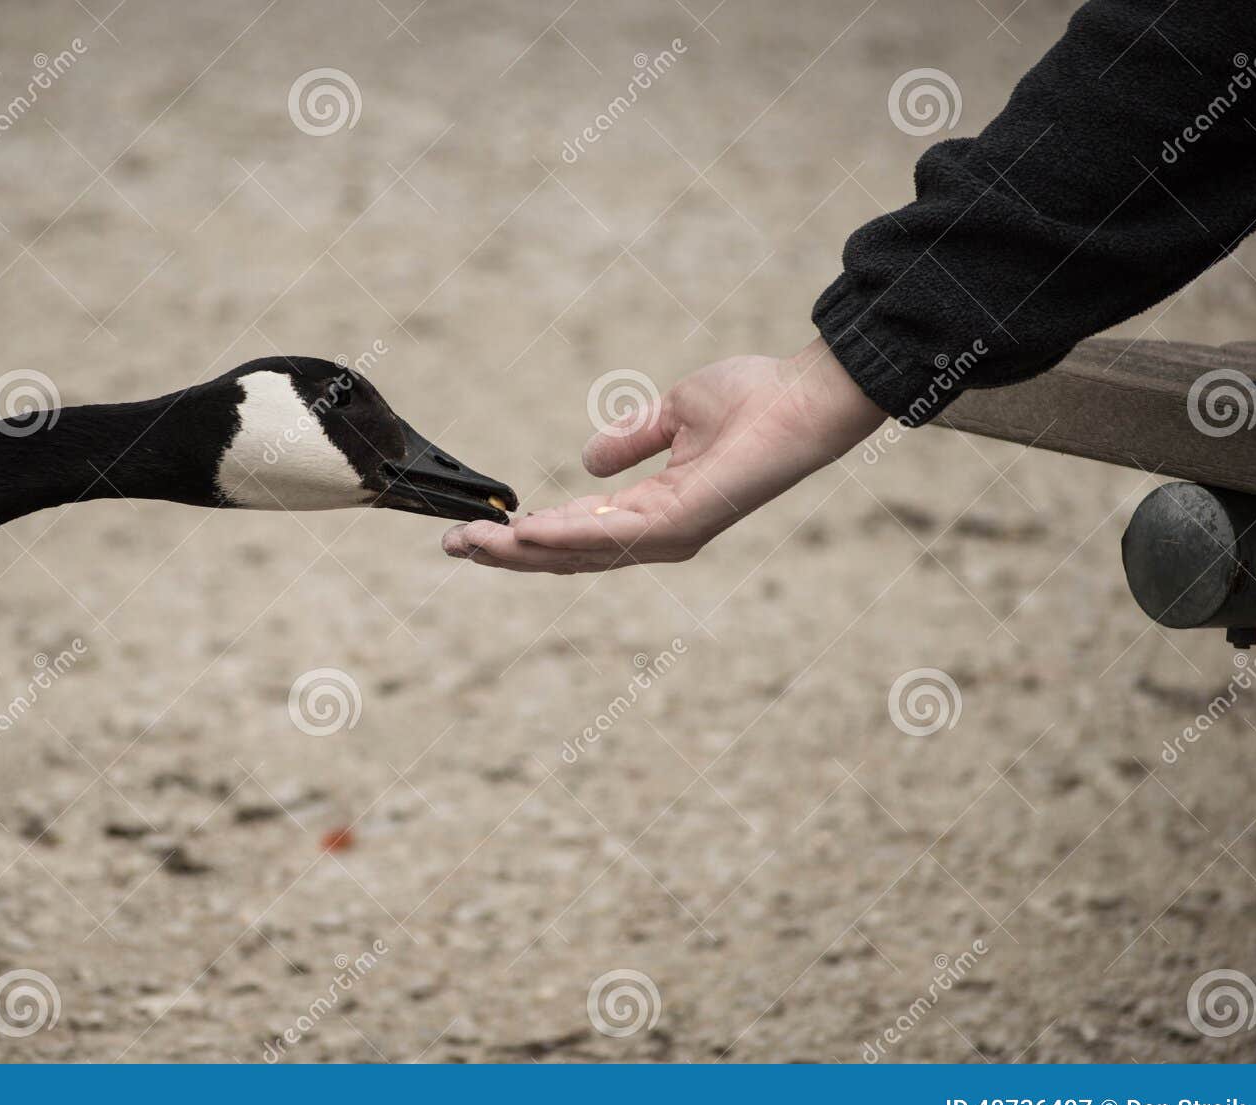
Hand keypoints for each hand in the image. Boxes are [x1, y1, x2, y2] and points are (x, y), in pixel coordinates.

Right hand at [442, 338, 885, 572]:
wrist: (803, 399)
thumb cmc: (754, 399)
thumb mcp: (674, 412)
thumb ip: (630, 440)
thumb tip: (587, 462)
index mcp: (653, 509)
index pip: (576, 530)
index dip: (524, 533)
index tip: (475, 528)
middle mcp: (657, 533)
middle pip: (566, 554)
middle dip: (506, 553)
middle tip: (452, 546)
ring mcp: (668, 535)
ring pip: (578, 554)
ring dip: (520, 550)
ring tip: (470, 544)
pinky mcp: (681, 524)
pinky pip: (610, 538)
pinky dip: (564, 536)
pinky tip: (523, 531)